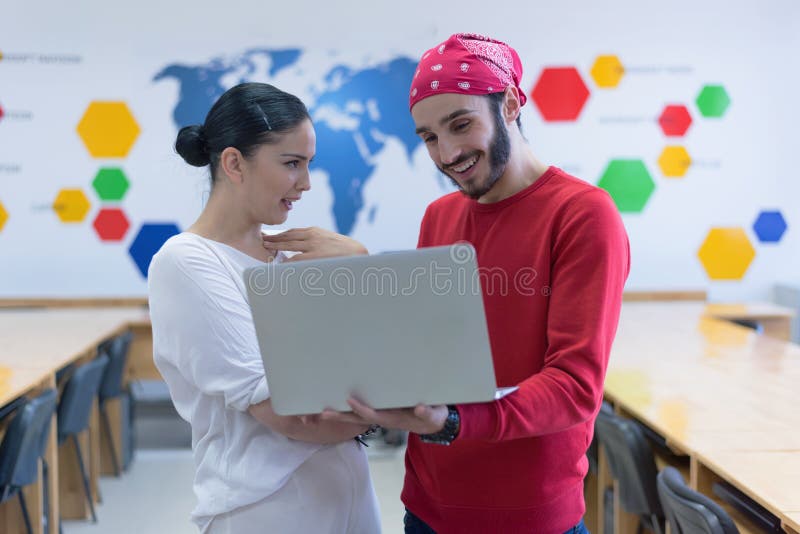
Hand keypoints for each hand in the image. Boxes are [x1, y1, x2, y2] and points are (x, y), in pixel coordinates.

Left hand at [262, 227, 367, 261]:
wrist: (360, 254)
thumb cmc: (346, 251)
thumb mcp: (330, 242)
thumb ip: (317, 243)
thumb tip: (306, 250)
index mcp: (316, 232)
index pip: (293, 231)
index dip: (280, 234)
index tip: (271, 237)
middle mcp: (312, 236)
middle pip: (287, 236)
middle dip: (274, 239)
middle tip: (262, 240)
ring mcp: (313, 246)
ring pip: (289, 246)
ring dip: (276, 247)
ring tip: (266, 249)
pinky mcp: (314, 257)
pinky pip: (295, 260)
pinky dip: (285, 262)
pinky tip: (278, 265)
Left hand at [321, 397, 447, 434]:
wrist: (432, 422)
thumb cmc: (432, 416)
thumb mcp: (433, 415)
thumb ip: (428, 412)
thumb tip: (420, 408)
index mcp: (393, 418)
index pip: (373, 414)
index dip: (361, 409)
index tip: (349, 400)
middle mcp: (382, 417)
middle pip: (357, 418)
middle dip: (341, 416)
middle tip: (322, 412)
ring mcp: (380, 414)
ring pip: (355, 416)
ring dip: (339, 413)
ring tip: (321, 409)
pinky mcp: (380, 409)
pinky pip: (359, 411)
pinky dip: (346, 409)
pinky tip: (332, 404)